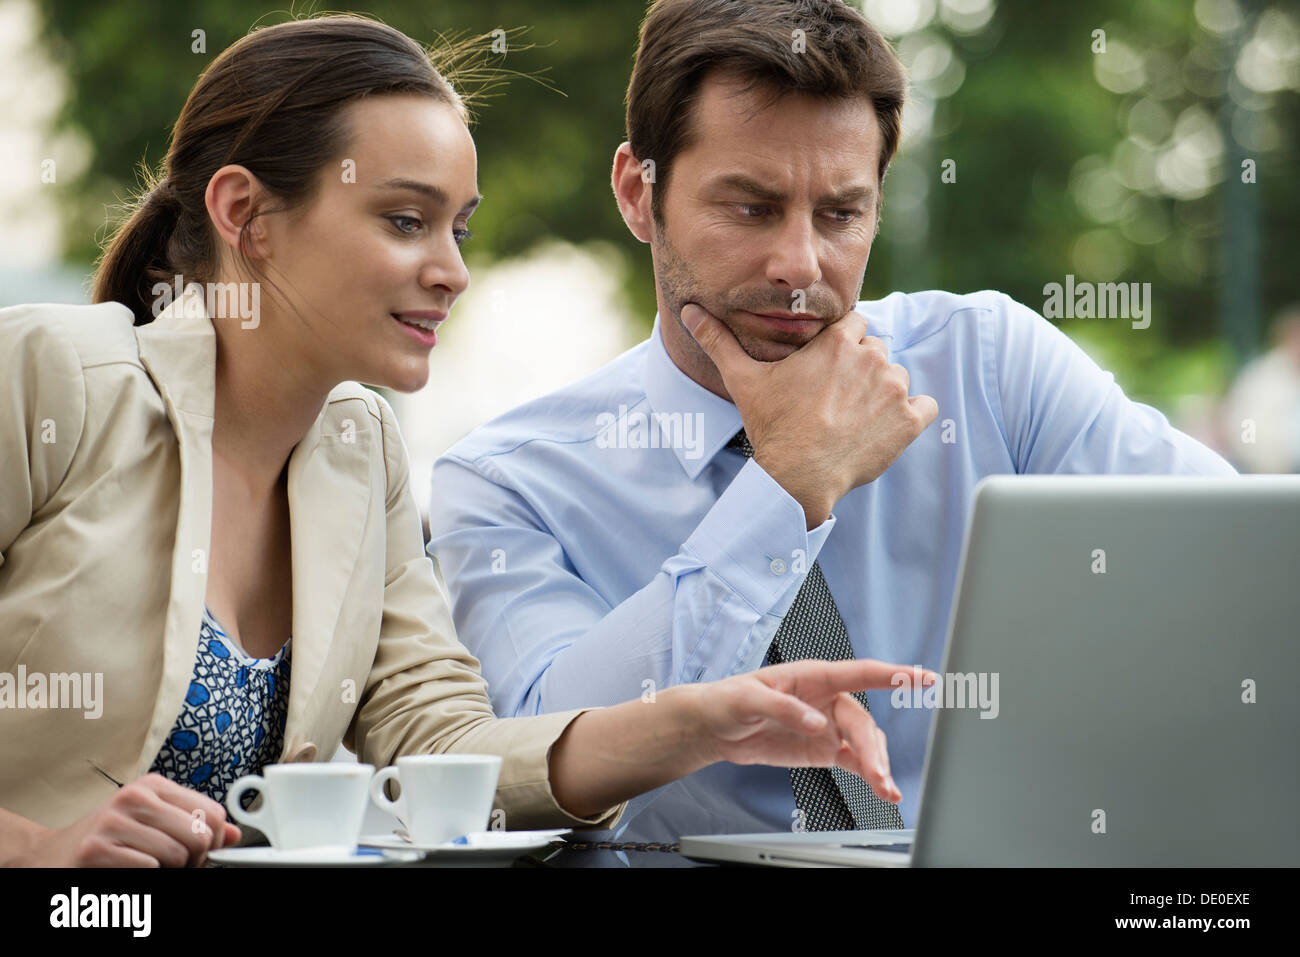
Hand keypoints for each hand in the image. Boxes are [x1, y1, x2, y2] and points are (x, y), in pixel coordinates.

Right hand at [17, 773, 239, 866]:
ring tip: (152, 869)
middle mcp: (135, 797)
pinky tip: (129, 871)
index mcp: (153, 786)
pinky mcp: (97, 848)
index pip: (213, 812)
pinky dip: (147, 876)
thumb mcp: (152, 822)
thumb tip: (234, 835)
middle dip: (196, 860)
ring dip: (171, 872)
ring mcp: (114, 821)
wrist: (50, 855)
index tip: (204, 854)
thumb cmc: (107, 840)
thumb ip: (192, 825)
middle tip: (180, 867)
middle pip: (199, 835)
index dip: (215, 840)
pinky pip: (149, 868)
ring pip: (176, 855)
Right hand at [681, 304, 938, 527]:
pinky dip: (911, 415)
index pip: (854, 326)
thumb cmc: (772, 428)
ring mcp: (895, 389)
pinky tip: (884, 428)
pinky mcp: (910, 420)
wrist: (798, 478)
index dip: (841, 347)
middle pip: (876, 350)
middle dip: (861, 369)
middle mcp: (873, 357)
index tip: (827, 371)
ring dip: (883, 393)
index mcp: (838, 341)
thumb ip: (720, 341)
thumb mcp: (744, 380)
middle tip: (836, 399)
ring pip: (898, 377)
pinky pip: (926, 406)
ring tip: (854, 418)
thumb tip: (689, 311)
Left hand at [687, 659, 937, 804]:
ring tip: (885, 789)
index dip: (894, 673)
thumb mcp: (748, 699)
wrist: (715, 727)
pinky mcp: (823, 749)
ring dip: (877, 766)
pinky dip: (870, 776)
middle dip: (873, 748)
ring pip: (865, 744)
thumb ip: (783, 708)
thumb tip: (817, 723)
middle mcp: (827, 700)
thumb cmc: (728, 700)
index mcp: (812, 676)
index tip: (921, 678)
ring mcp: (827, 726)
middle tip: (878, 774)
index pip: (860, 672)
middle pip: (862, 722)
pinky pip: (854, 761)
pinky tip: (883, 790)